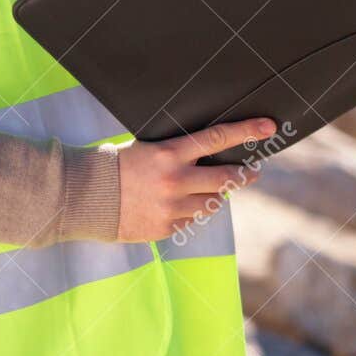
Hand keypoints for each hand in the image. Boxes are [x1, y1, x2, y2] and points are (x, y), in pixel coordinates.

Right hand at [115, 117, 274, 242]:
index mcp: (170, 154)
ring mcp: (173, 207)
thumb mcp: (148, 149)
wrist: (86, 197)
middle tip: (253, 171)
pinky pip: (192, 220)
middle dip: (244, 174)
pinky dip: (190, 212)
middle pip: (226, 178)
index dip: (247, 131)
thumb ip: (178, 153)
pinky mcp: (167, 228)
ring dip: (214, 195)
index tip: (268, 128)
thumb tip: (209, 155)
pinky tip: (176, 206)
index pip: (218, 138)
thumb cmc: (116, 166)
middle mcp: (176, 181)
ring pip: (212, 202)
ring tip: (206, 189)